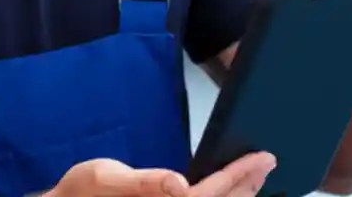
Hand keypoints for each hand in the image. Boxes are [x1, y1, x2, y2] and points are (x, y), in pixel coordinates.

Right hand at [48, 152, 275, 196]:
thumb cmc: (83, 192)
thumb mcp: (107, 178)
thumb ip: (146, 183)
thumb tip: (180, 186)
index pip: (210, 195)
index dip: (238, 176)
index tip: (262, 158)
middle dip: (248, 185)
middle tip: (268, 160)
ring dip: (239, 195)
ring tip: (257, 174)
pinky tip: (231, 190)